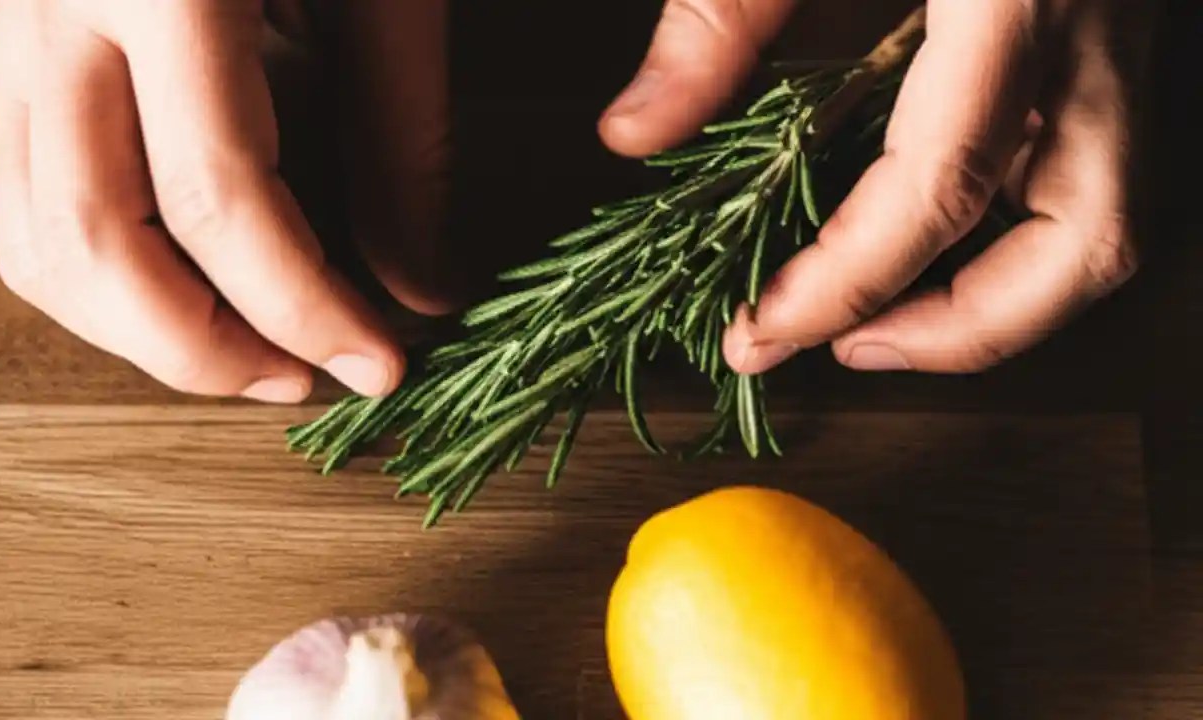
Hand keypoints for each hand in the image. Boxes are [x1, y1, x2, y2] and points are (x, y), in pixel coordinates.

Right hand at [0, 0, 452, 401]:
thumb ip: (405, 141)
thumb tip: (422, 292)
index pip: (224, 201)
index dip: (308, 308)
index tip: (384, 364)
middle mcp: (61, 8)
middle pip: (95, 243)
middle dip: (207, 349)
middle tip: (309, 380)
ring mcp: (18, 32)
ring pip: (37, 241)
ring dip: (143, 333)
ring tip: (254, 355)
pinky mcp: (17, 53)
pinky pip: (29, 204)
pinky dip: (106, 278)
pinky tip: (191, 292)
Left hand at [598, 0, 1152, 373]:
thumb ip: (721, 14)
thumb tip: (636, 133)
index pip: (937, 187)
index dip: (844, 284)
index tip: (757, 331)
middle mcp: (1097, 32)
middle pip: (1083, 245)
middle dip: (955, 334)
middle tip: (837, 353)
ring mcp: (1127, 42)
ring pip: (1109, 228)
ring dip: (1001, 305)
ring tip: (883, 325)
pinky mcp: (1119, 40)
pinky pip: (1090, 174)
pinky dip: (1012, 237)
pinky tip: (926, 238)